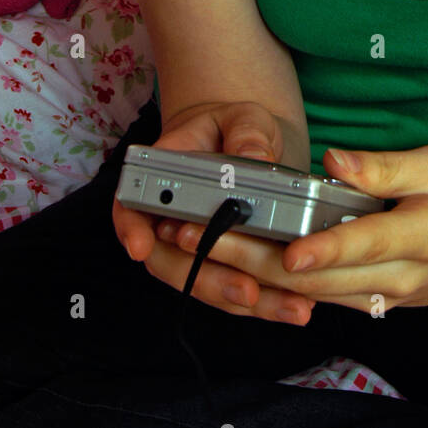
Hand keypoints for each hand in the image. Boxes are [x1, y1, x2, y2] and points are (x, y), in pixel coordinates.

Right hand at [112, 100, 316, 324]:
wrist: (249, 144)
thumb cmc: (235, 127)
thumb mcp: (244, 118)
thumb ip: (247, 134)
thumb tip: (255, 157)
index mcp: (162, 178)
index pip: (132, 206)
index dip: (131, 229)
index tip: (141, 246)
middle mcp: (171, 220)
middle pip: (171, 260)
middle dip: (208, 280)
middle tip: (248, 292)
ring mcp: (196, 246)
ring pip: (206, 283)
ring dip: (243, 300)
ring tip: (291, 309)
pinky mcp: (226, 262)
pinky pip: (235, 287)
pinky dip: (264, 302)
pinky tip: (296, 307)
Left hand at [162, 143, 427, 315]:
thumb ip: (389, 167)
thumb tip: (336, 159)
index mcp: (422, 235)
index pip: (366, 243)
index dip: (325, 248)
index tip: (290, 249)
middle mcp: (396, 276)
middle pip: (319, 278)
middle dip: (257, 259)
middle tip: (205, 233)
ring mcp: (377, 296)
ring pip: (307, 294)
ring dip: (252, 273)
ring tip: (202, 242)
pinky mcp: (362, 300)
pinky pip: (313, 297)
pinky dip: (270, 285)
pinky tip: (232, 261)